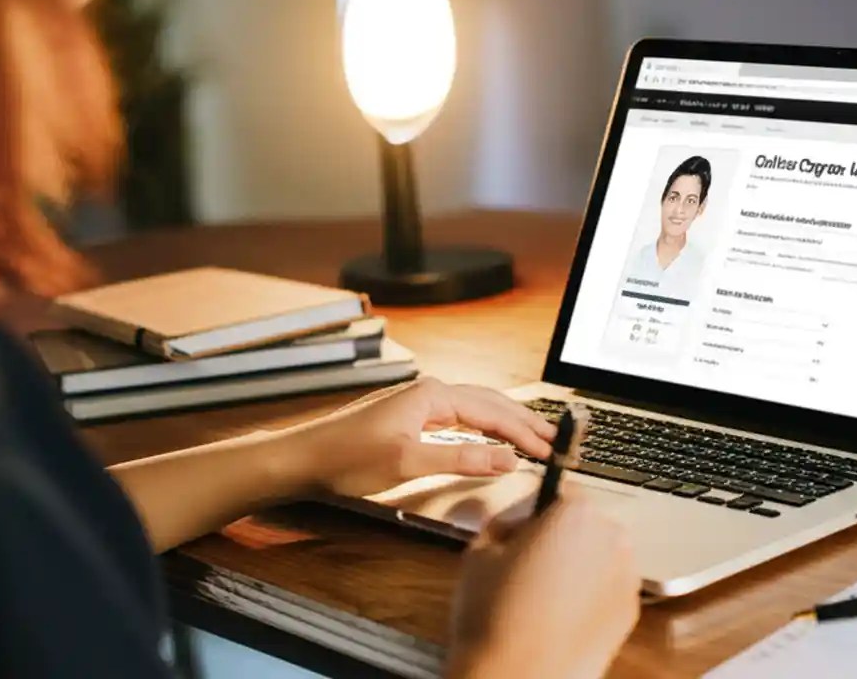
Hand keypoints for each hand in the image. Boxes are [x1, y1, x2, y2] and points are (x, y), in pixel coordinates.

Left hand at [283, 378, 554, 498]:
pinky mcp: (412, 417)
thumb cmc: (348, 458)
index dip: (524, 432)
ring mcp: (420, 403)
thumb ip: (461, 460)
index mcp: (433, 395)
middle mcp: (430, 392)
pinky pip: (461, 417)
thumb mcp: (408, 463)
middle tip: (554, 440)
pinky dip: (485, 427)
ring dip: (507, 423)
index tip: (549, 450)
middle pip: (490, 403)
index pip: (493, 412)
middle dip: (524, 422)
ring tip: (533, 436)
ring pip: (477, 408)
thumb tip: (506, 459)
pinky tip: (491, 437)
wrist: (303, 459)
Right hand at [448, 496, 640, 678]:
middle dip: (561, 538)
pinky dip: (592, 595)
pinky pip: (609, 588)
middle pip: (585, 524)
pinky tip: (564, 616)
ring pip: (600, 556)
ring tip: (546, 596)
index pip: (560, 492)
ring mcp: (627, 575)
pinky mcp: (631, 610)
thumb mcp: (480, 550)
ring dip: (580, 565)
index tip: (521, 532)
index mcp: (575, 512)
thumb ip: (505, 521)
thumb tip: (518, 520)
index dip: (535, 512)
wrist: (519, 677)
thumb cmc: (494, 613)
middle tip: (529, 567)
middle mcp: (611, 537)